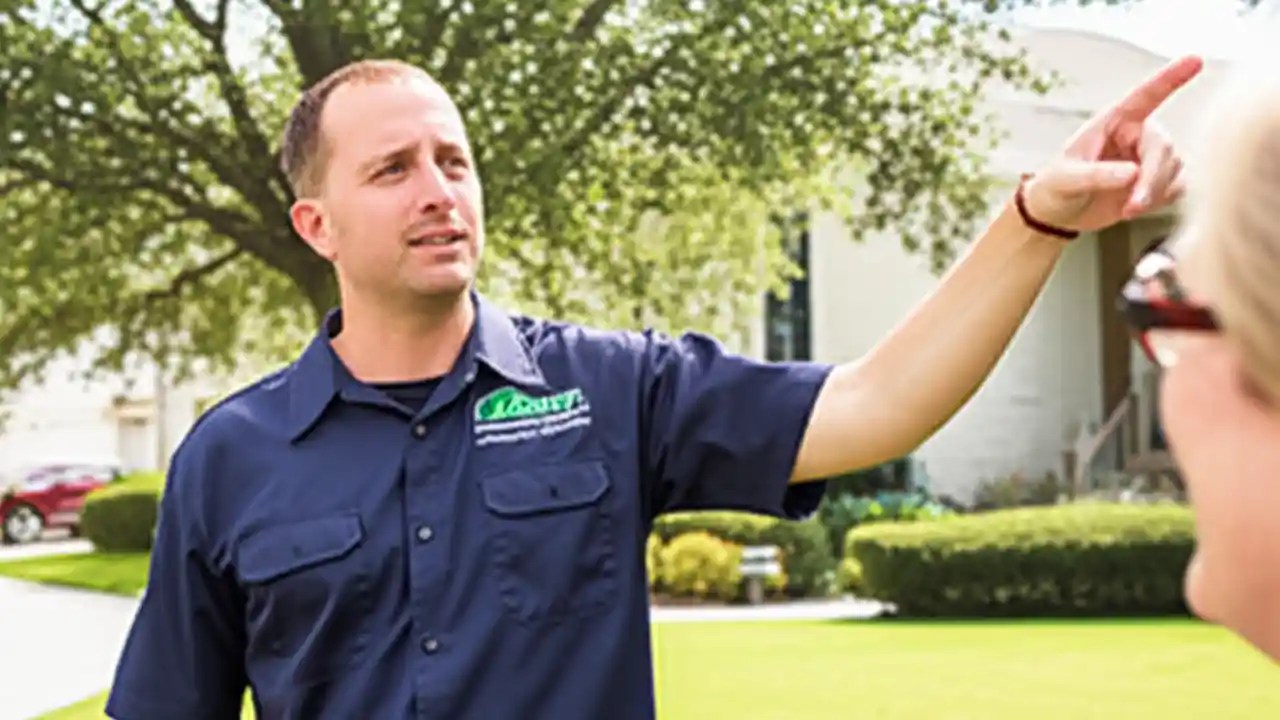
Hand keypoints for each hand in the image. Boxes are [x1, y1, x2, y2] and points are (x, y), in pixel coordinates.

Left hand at [1021, 55, 1203, 232]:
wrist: (1058, 214)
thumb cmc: (1055, 187)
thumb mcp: (1066, 179)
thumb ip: (1097, 175)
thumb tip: (1132, 173)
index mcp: (1113, 121)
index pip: (1145, 95)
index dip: (1171, 78)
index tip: (1196, 59)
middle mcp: (1136, 134)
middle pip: (1164, 147)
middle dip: (1152, 178)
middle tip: (1134, 206)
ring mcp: (1148, 157)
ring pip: (1174, 168)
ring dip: (1155, 192)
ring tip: (1127, 210)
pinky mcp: (1156, 181)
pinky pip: (1177, 187)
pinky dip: (1161, 200)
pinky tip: (1134, 208)